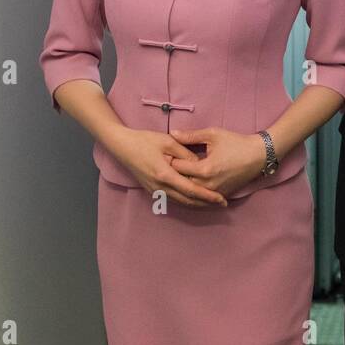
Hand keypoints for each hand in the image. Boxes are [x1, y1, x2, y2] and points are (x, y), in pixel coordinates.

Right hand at [105, 127, 227, 207]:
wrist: (122, 147)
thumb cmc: (145, 141)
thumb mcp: (168, 142)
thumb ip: (186, 153)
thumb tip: (200, 164)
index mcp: (165, 175)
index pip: (191, 190)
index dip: (208, 196)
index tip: (221, 199)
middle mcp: (160, 187)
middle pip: (187, 200)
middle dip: (206, 203)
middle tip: (222, 203)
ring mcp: (154, 190)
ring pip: (180, 202)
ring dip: (197, 204)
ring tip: (213, 203)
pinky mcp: (152, 190)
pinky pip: (173, 199)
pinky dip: (186, 201)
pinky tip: (196, 199)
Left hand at [166, 127, 267, 197]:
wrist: (258, 156)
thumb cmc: (236, 143)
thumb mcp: (213, 134)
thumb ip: (190, 135)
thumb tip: (172, 133)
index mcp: (204, 169)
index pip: (177, 167)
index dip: (170, 159)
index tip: (166, 153)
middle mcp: (207, 185)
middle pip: (180, 182)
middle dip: (173, 173)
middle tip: (167, 164)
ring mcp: (214, 192)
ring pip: (189, 192)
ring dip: (181, 183)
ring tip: (175, 174)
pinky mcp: (220, 195)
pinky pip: (200, 197)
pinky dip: (192, 191)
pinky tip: (187, 183)